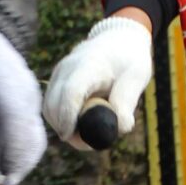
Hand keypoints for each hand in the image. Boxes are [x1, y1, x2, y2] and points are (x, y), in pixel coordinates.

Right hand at [43, 13, 153, 147]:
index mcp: (89, 64)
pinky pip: (51, 107)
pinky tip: (81, 123)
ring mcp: (58, 74)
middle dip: (66, 128)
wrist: (118, 40)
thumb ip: (127, 101)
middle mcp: (67, 67)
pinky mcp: (55, 83)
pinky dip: (62, 120)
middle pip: (54, 104)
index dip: (68, 116)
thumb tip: (120, 128)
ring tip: (89, 133)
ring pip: (49, 109)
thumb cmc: (129, 60)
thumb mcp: (137, 76)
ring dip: (64, 126)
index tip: (71, 137)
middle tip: (88, 144)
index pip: (71, 92)